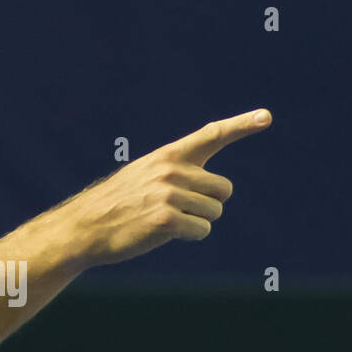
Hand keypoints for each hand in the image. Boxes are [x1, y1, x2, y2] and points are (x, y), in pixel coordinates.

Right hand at [59, 109, 271, 267]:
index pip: (211, 135)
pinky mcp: (166, 219)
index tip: (266, 117)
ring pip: (214, 212)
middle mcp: (171, 170)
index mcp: (167, 156)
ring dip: (197, 222)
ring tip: (166, 221)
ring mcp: (168, 194)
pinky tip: (164, 233)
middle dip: (209, 203)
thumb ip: (178, 173)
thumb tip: (217, 189)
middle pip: (223, 189)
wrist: (85, 227)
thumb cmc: (118, 205)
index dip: (241, 125)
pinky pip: (202, 230)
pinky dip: (190, 235)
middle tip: (180, 209)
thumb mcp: (144, 176)